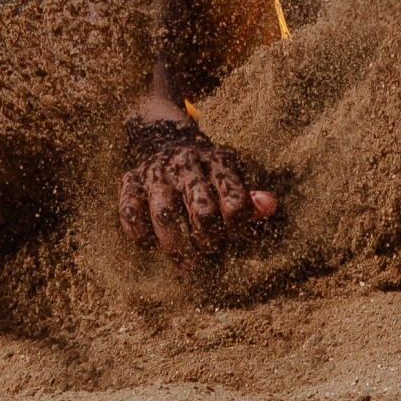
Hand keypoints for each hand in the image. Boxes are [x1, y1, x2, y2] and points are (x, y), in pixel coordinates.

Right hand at [118, 124, 277, 263]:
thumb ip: (248, 198)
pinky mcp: (130, 182)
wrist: (160, 138)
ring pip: (165, 213)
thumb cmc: (203, 170)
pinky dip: (141, 235)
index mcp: (216, 162)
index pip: (234, 199)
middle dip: (207, 239)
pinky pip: (131, 212)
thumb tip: (270, 206)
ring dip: (175, 244)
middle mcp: (186, 165)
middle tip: (208, 251)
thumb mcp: (228, 175)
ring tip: (185, 262)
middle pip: (202, 208)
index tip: (232, 236)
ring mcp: (156, 174)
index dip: (237, 226)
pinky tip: (152, 245)